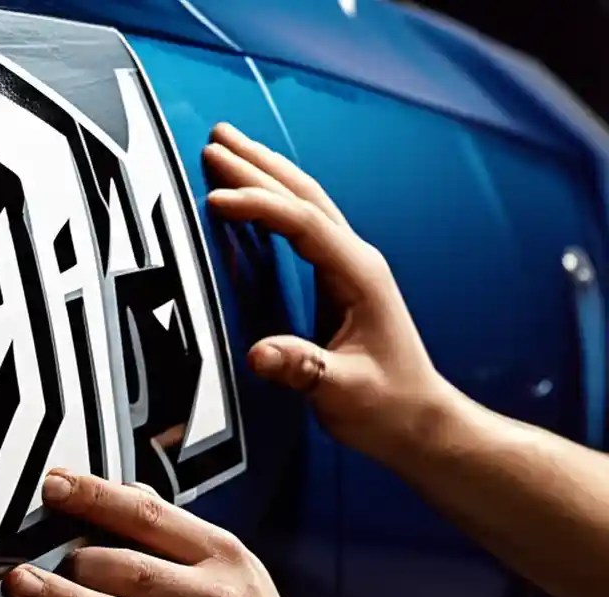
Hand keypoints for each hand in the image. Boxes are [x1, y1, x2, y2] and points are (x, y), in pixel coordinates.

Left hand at [4, 469, 345, 596]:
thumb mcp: (235, 567)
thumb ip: (178, 532)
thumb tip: (125, 489)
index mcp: (221, 556)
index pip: (151, 515)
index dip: (97, 496)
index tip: (54, 485)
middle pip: (133, 570)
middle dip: (75, 560)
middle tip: (26, 555)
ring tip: (24, 590)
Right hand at [203, 122, 457, 465]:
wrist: (418, 421)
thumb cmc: (386, 406)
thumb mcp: (344, 392)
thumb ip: (303, 370)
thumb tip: (261, 354)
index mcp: (359, 274)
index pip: (302, 222)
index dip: (258, 205)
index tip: (215, 199)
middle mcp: (355, 259)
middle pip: (302, 195)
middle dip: (257, 165)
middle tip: (214, 139)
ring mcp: (348, 265)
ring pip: (303, 201)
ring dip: (264, 172)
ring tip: (227, 147)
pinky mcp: (336, 278)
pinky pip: (300, 224)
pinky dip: (271, 199)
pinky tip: (251, 194)